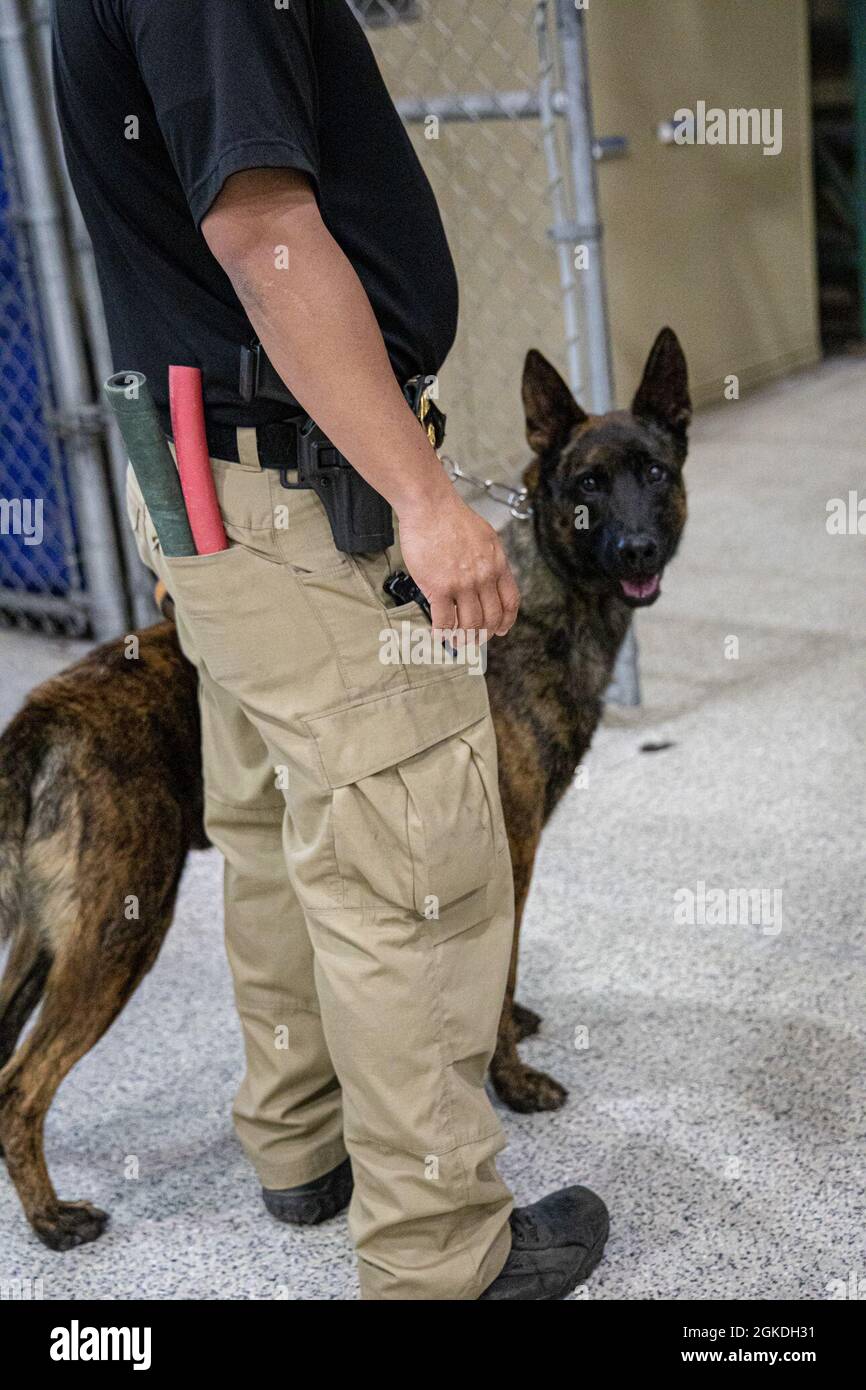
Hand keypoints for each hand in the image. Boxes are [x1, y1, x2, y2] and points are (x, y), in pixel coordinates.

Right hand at [397, 492, 519, 636]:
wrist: (431, 506)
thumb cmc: (452, 518)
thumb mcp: (486, 538)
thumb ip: (491, 560)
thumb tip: (490, 578)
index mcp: (498, 564)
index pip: (510, 602)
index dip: (506, 621)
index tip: (501, 629)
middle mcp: (484, 577)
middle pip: (491, 619)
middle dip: (483, 635)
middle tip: (475, 640)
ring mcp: (462, 584)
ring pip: (470, 625)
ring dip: (464, 638)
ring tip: (456, 641)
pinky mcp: (439, 587)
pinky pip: (444, 621)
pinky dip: (442, 632)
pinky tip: (438, 633)